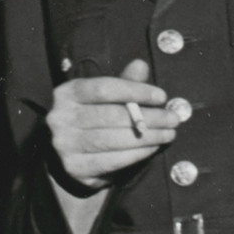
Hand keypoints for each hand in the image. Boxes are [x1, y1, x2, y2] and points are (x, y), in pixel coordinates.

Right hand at [46, 59, 182, 188]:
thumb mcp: (104, 98)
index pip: (103, 88)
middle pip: (111, 115)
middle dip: (148, 116)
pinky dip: (136, 154)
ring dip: (147, 136)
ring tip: (168, 133)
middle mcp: (61, 117)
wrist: (70, 158)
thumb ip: (123, 83)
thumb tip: (141, 65)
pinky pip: (112, 160)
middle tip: (172, 118)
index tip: (161, 96)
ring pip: (113, 139)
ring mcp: (65, 144)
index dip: (135, 91)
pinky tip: (152, 147)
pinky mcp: (75, 167)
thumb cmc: (93, 120)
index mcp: (68, 93)